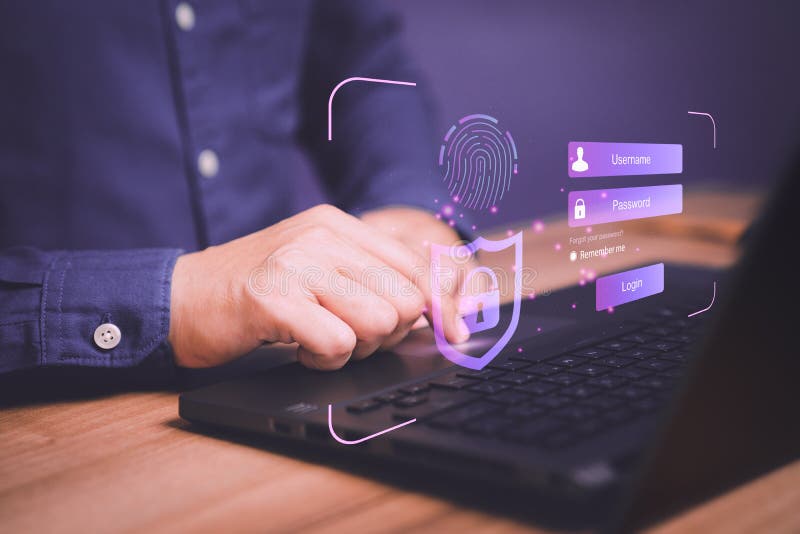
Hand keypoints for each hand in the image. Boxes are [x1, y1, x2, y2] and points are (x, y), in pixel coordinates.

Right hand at [168, 204, 468, 369]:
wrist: (179, 299)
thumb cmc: (254, 292)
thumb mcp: (318, 271)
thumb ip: (372, 280)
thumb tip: (440, 311)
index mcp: (337, 225)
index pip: (417, 265)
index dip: (440, 306)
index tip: (451, 333)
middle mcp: (321, 236)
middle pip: (406, 298)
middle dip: (387, 332)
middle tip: (346, 332)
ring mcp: (296, 263)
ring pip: (379, 321)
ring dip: (355, 346)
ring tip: (317, 337)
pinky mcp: (273, 298)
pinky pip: (338, 343)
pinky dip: (324, 358)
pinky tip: (298, 347)